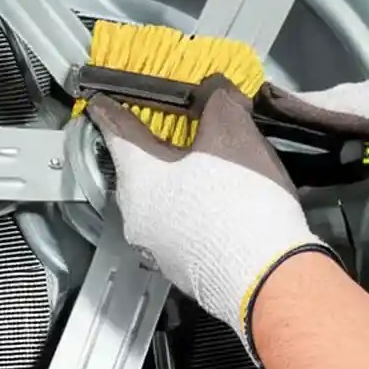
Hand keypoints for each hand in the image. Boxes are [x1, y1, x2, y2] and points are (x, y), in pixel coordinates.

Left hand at [85, 77, 337, 356]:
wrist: (268, 279)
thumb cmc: (239, 200)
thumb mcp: (233, 132)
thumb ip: (218, 100)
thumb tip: (214, 89)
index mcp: (138, 177)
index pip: (115, 131)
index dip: (110, 109)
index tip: (99, 100)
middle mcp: (137, 215)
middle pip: (138, 170)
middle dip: (153, 149)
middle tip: (173, 130)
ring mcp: (158, 249)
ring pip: (160, 202)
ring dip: (177, 183)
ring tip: (206, 168)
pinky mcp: (184, 271)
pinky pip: (182, 230)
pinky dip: (194, 212)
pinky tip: (222, 206)